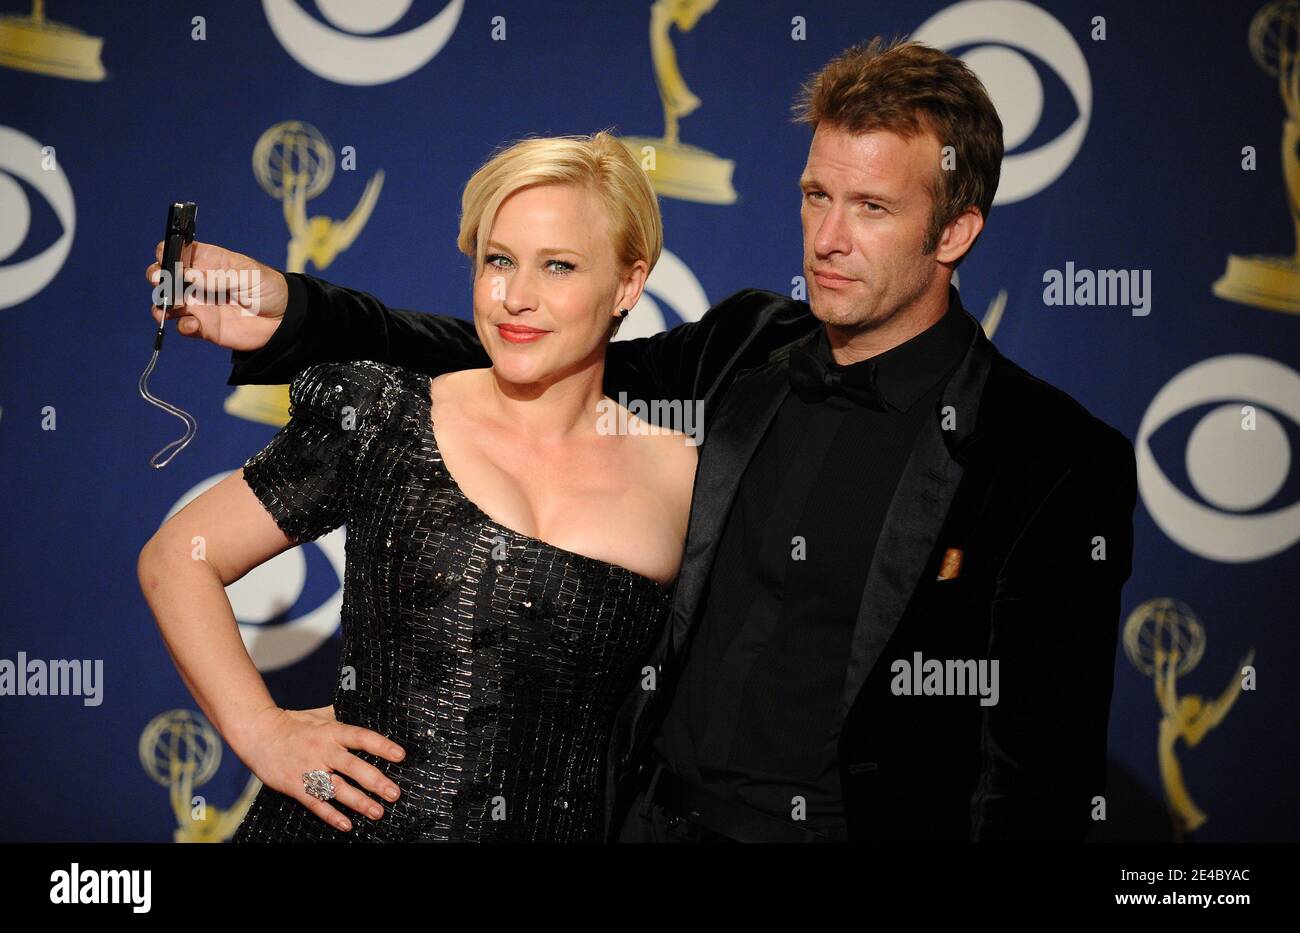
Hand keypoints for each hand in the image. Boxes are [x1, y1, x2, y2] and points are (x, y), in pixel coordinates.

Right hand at [146, 240, 287, 351]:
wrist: (284, 319)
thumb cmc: (269, 288)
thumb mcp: (248, 275)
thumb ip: (219, 276)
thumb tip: (189, 275)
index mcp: (208, 261)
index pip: (179, 251)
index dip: (167, 251)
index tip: (164, 256)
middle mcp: (198, 282)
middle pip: (166, 277)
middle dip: (157, 277)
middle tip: (160, 282)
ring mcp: (199, 305)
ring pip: (168, 303)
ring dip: (161, 306)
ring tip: (167, 309)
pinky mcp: (205, 327)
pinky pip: (185, 327)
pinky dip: (182, 326)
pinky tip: (191, 325)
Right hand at [237, 705, 405, 832]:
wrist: (259, 734)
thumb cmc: (293, 723)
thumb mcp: (320, 715)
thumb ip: (342, 718)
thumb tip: (368, 714)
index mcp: (331, 731)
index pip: (361, 738)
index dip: (381, 746)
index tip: (400, 755)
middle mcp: (323, 751)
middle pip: (353, 767)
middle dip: (376, 781)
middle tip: (394, 794)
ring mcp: (309, 770)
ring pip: (337, 789)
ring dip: (359, 803)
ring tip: (377, 812)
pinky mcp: (295, 787)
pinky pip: (316, 804)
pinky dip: (331, 815)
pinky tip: (347, 824)